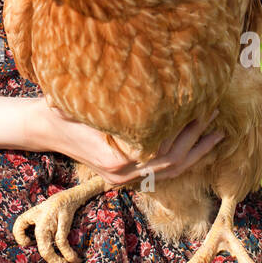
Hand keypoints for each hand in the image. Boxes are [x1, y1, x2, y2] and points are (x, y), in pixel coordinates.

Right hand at [37, 101, 224, 187]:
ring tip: (218, 133)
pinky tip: (198, 146)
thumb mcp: (83, 102)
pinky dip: (184, 160)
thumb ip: (106, 102)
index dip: (184, 128)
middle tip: (214, 112)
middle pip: (173, 161)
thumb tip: (137, 82)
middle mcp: (124, 175)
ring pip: (172, 171)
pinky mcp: (127, 176)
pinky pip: (163, 173)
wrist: (43, 128)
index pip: (161, 147)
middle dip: (197, 137)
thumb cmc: (61, 110)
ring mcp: (125, 179)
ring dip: (197, 152)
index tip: (200, 106)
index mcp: (116, 159)